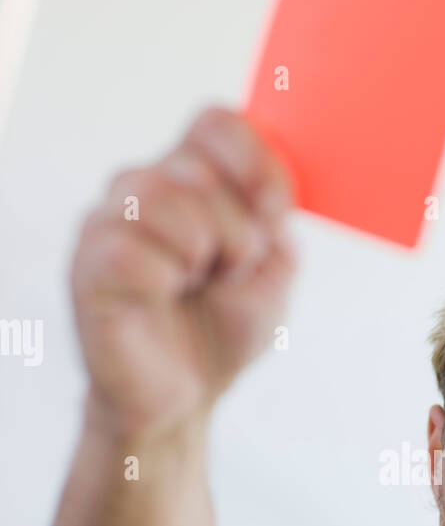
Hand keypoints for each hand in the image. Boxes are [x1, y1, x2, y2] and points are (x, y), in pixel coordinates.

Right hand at [70, 105, 296, 439]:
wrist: (185, 401)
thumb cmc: (219, 333)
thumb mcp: (273, 272)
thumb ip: (276, 218)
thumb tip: (270, 184)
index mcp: (187, 179)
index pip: (217, 124)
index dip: (257, 163)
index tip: (276, 214)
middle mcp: (141, 189)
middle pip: (198, 167)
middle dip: (238, 232)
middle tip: (228, 276)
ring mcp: (108, 224)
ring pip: (161, 197)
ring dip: (202, 252)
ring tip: (196, 286)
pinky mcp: (88, 266)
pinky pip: (131, 249)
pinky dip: (166, 278)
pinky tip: (163, 298)